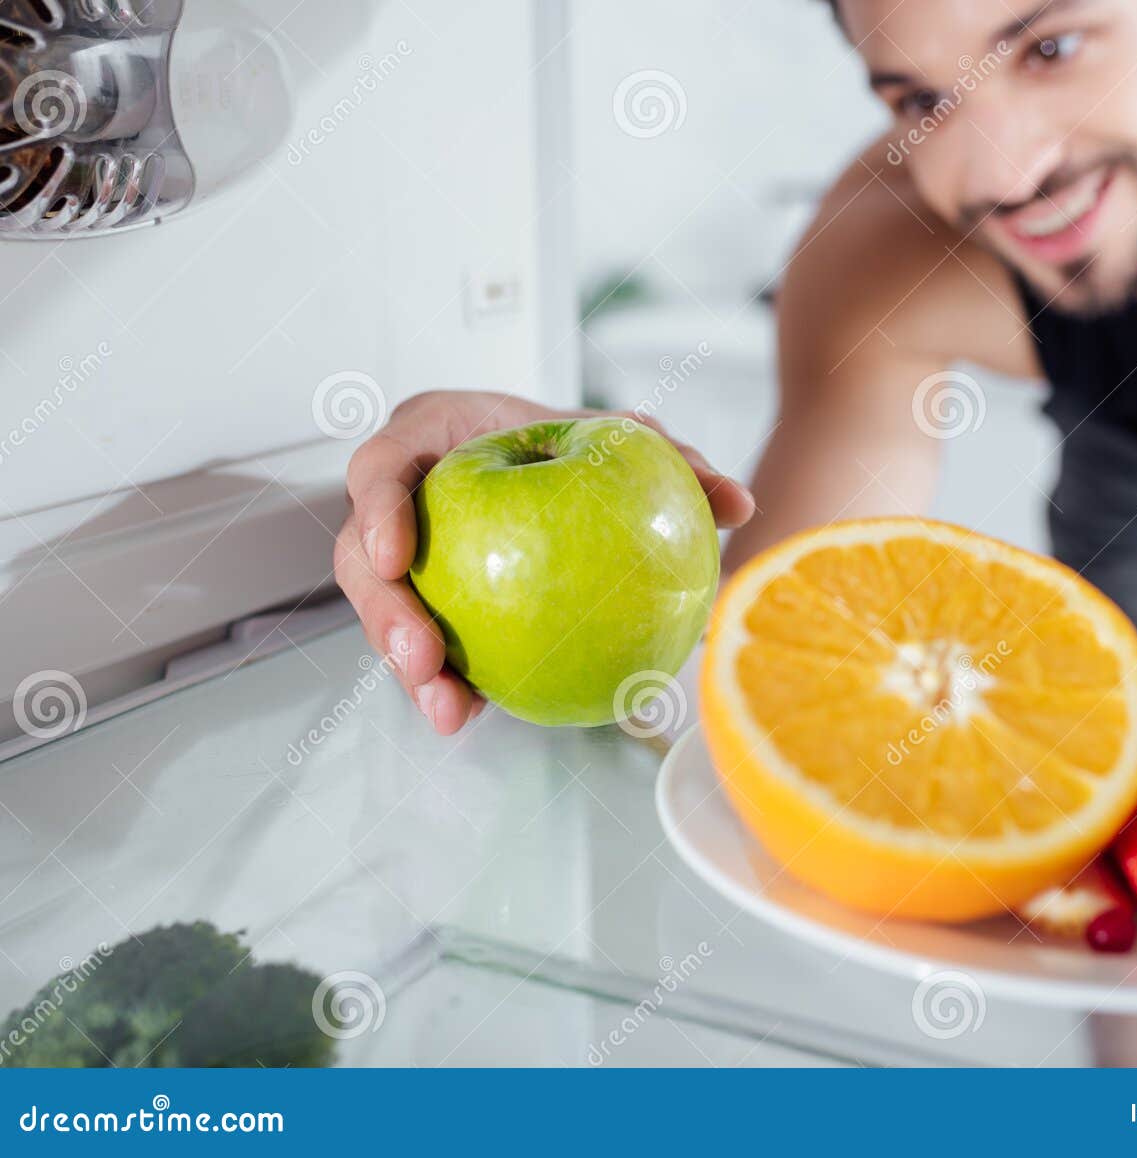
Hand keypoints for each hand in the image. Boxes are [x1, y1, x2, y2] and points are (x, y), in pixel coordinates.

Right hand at [333, 390, 755, 734]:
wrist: (550, 460)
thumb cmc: (569, 439)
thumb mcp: (619, 440)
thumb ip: (671, 461)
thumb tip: (739, 503)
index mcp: (427, 438)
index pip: (378, 467)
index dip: (376, 509)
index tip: (397, 556)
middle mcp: (400, 497)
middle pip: (362, 557)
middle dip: (383, 614)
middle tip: (423, 662)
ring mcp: (403, 553)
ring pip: (382, 612)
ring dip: (407, 667)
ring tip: (449, 711)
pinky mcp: (422, 598)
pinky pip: (423, 640)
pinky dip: (444, 677)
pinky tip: (475, 713)